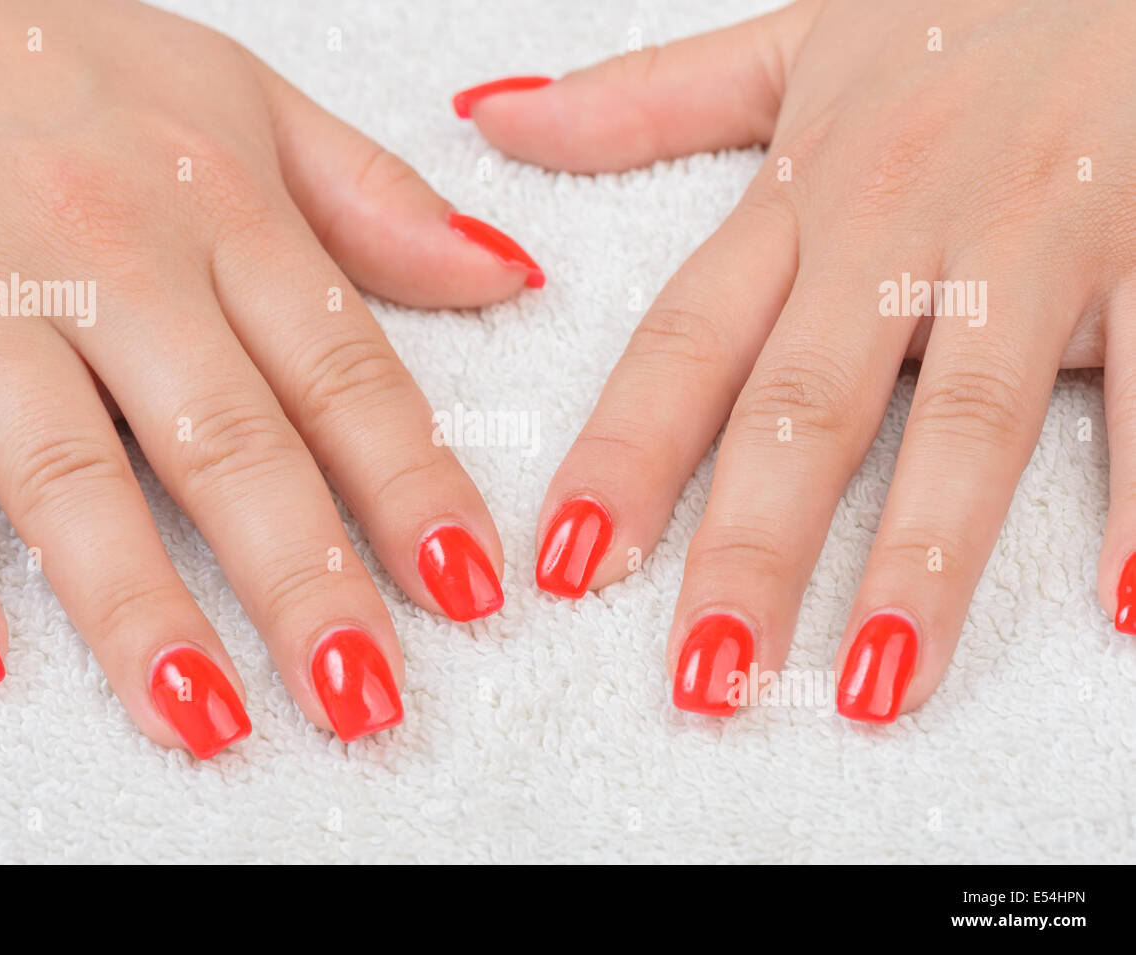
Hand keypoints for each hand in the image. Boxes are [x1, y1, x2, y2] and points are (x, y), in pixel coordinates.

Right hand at [0, 0, 543, 755]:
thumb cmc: (64, 56)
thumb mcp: (244, 100)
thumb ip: (375, 198)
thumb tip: (501, 271)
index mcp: (222, 212)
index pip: (345, 372)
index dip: (414, 486)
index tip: (468, 584)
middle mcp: (112, 264)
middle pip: (227, 444)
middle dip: (302, 581)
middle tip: (361, 694)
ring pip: (70, 473)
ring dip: (140, 604)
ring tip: (207, 714)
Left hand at [455, 0, 1134, 720]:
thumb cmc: (968, 5)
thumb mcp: (795, 42)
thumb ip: (644, 97)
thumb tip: (498, 118)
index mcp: (807, 195)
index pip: (684, 344)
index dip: (620, 458)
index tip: (567, 569)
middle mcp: (903, 227)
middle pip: (806, 408)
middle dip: (750, 551)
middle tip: (704, 679)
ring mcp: (1037, 240)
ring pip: (966, 416)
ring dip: (920, 559)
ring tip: (874, 686)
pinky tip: (1117, 601)